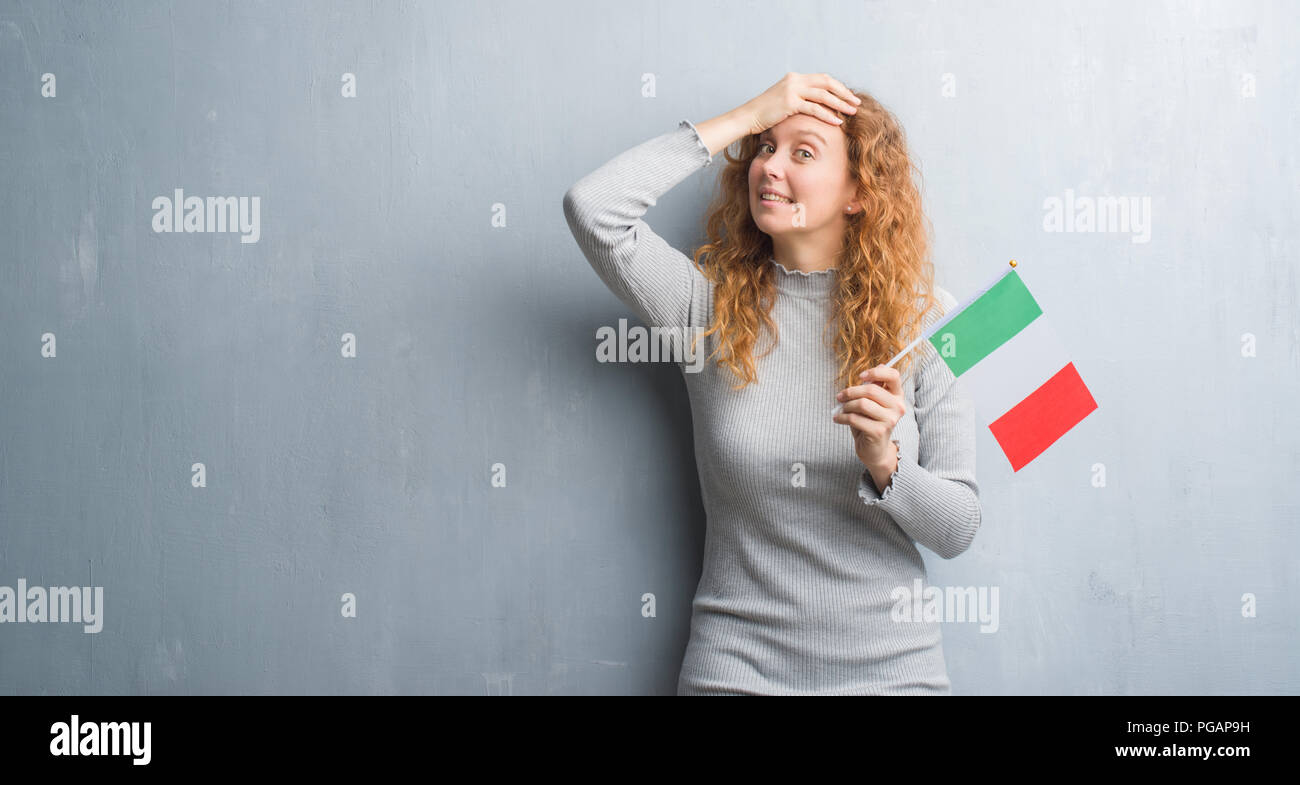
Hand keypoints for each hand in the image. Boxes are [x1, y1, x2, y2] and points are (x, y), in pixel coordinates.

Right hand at [737, 72, 861, 136]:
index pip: (823, 78)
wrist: (748, 117)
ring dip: (840, 103)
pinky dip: (828, 115)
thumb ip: (799, 98)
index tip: (849, 97)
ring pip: (823, 95)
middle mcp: (795, 80)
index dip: (838, 87)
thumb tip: (816, 106)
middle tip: (856, 103)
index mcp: (795, 77)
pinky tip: (837, 122)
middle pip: (827, 83)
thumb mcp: (784, 101)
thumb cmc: (766, 113)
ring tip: (852, 112)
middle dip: (844, 93)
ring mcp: (792, 90)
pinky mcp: (790, 102)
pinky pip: (814, 108)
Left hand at [833, 365, 904, 470]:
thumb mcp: (873, 403)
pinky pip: (854, 418)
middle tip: (840, 396)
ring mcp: (890, 420)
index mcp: (897, 396)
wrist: (875, 450)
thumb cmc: (871, 422)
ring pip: (862, 403)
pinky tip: (838, 418)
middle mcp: (897, 407)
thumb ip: (873, 388)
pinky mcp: (878, 431)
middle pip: (871, 389)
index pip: (893, 376)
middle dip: (851, 392)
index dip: (876, 372)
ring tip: (841, 409)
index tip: (861, 376)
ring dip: (846, 406)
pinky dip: (842, 417)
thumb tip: (871, 371)